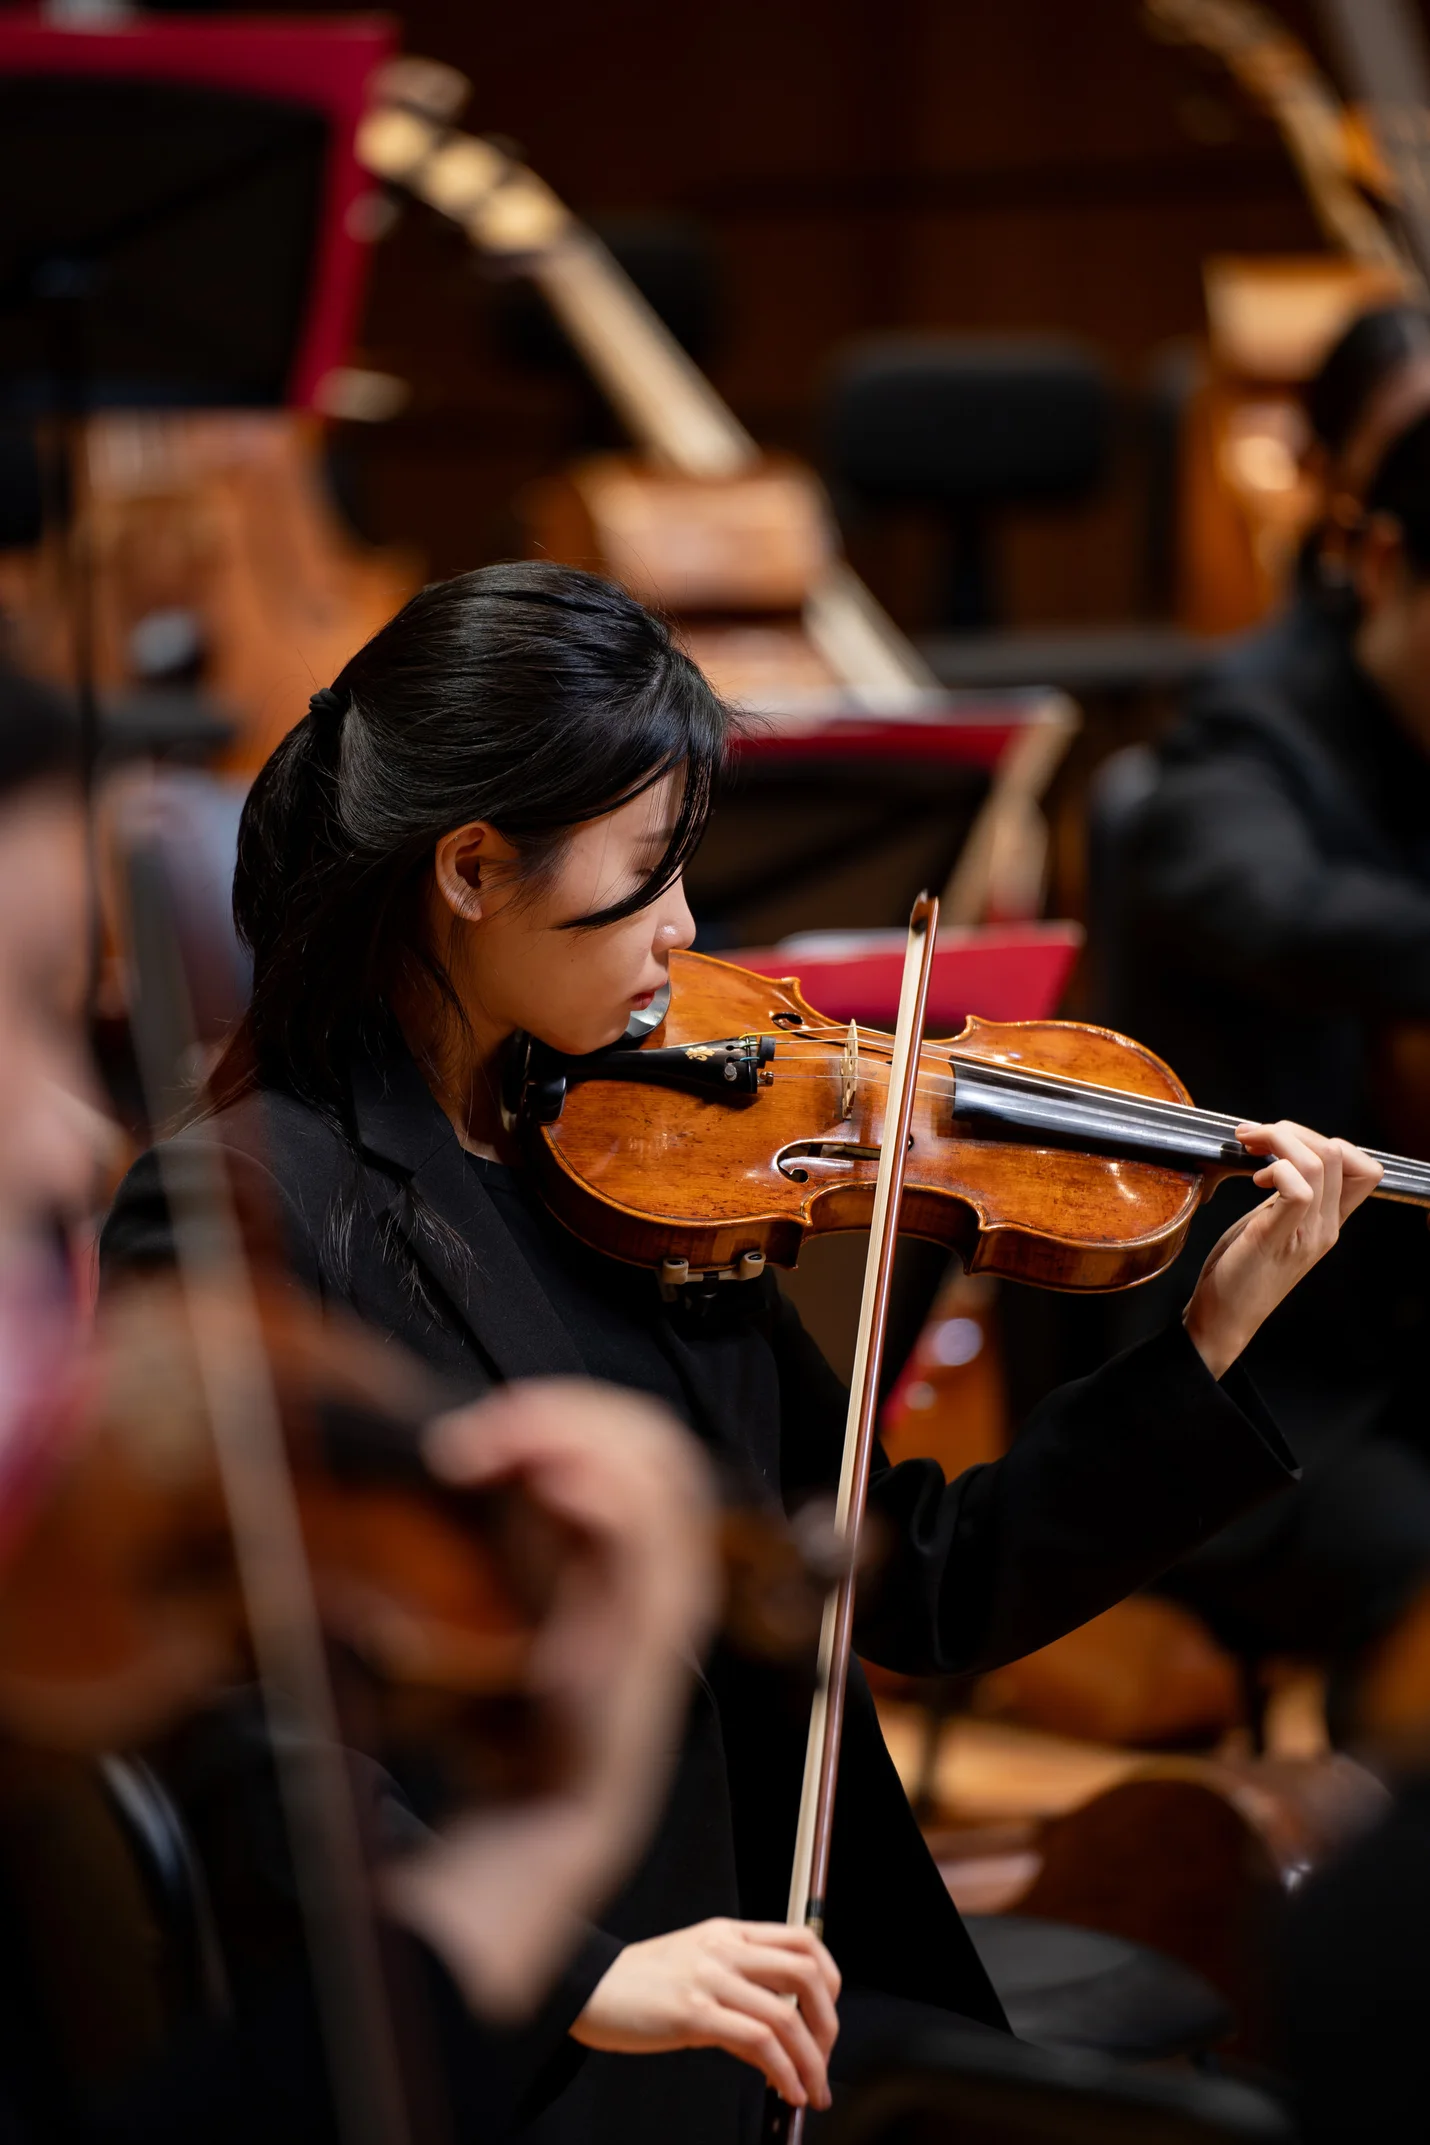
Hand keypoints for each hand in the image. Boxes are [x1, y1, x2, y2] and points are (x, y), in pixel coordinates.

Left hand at [382, 1380, 717, 2018]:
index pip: (643, 1449)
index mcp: (630, 1567)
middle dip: (578, 1413)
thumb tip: (462, 1461)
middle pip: (660, 1452)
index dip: (578, 1412)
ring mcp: (659, 1618)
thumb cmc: (505, 1742)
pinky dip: (610, 1502)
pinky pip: (653, 1556)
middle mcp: (660, 1583)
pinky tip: (555, 1481)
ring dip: (583, 1441)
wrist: (524, 1844)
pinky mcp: (643, 1657)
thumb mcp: (501, 1620)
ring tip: (507, 1441)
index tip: (495, 1419)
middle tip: (493, 1425)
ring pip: (663, 1486)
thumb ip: (511, 1546)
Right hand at [572, 1918, 840, 2109]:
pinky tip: (785, 2089)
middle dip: (829, 2023)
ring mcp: (710, 1979)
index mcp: (729, 1933)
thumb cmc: (640, 1983)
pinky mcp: (693, 2014)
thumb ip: (739, 1986)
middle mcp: (725, 1949)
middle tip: (825, 2059)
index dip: (830, 1981)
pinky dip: (783, 2071)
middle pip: (806, 1973)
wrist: (588, 1988)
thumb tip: (780, 2036)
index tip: (827, 2021)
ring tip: (812, 2091)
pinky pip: (757, 2041)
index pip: (803, 1941)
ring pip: (786, 2015)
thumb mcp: (696, 1966)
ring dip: (811, 2062)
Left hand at [1183, 1121, 1381, 1378]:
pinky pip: (1299, 1190)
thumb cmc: (1240, 1271)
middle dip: (1293, 1130)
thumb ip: (1286, 1197)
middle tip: (1254, 1137)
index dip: (1325, 1141)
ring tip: (1249, 1148)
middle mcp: (1325, 1227)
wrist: (1224, 1320)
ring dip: (1280, 1140)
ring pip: (1320, 1162)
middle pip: (1341, 1153)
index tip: (1281, 1146)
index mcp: (1328, 1222)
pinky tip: (1255, 1180)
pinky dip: (1277, 1169)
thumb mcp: (1273, 1225)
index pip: (1364, 1169)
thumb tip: (1279, 1157)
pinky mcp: (1277, 1238)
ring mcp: (1306, 1234)